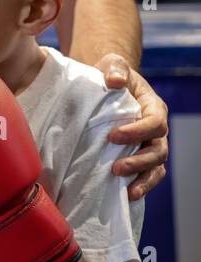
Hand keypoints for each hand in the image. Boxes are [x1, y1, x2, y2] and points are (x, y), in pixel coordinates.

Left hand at [95, 54, 168, 200]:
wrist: (103, 88)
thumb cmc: (109, 76)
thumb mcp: (112, 65)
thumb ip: (115, 69)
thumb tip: (115, 81)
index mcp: (153, 107)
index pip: (155, 122)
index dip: (138, 131)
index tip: (112, 136)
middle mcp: (155, 129)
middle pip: (158, 149)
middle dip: (139, 160)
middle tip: (115, 167)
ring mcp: (148, 145)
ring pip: (156, 166)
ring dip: (142, 178)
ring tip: (126, 188)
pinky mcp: (136, 156)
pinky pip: (146, 175)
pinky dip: (141, 185)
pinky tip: (127, 196)